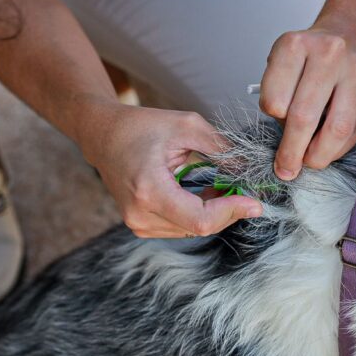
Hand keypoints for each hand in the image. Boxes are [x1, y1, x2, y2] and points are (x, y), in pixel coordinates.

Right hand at [75, 98, 262, 237]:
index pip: (201, 219)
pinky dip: (198, 212)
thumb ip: (221, 148)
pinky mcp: (140, 225)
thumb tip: (250, 169)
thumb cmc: (140, 126)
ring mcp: (138, 223)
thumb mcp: (186, 126)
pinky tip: (205, 192)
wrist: (101, 135)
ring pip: (192, 229)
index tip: (254, 202)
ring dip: (214, 212)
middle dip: (227, 210)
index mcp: (149, 189)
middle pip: (200, 227)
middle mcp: (140, 214)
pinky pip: (180, 226)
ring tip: (222, 185)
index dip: (232, 212)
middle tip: (245, 189)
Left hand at [260, 18, 355, 179]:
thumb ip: (279, 95)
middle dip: (292, 151)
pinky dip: (338, 149)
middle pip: (304, 116)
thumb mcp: (284, 62)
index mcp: (294, 46)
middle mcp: (327, 54)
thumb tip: (285, 145)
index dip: (273, 119)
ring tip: (309, 162)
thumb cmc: (311, 55)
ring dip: (319, 155)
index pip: (274, 98)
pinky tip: (328, 150)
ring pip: (336, 128)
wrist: (353, 33)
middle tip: (286, 169)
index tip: (274, 125)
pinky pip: (355, 131)